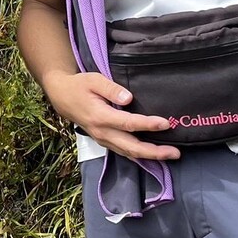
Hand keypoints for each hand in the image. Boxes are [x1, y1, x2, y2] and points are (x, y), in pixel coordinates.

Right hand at [43, 70, 178, 161]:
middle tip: (175, 152)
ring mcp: (103, 140)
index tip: (166, 124)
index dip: (148, 125)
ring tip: (170, 156)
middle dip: (154, 152)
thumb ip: (111, 89)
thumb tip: (129, 99)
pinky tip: (152, 156)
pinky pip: (124, 152)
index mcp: (101, 117)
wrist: (62, 97)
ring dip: (150, 157)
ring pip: (129, 153)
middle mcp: (103, 133)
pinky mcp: (105, 142)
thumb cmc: (80, 85)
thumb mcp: (94, 80)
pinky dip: (139, 156)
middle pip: (131, 147)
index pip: (129, 123)